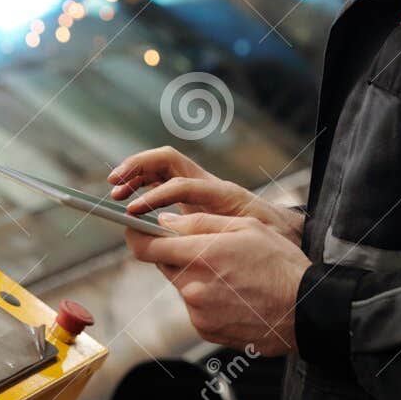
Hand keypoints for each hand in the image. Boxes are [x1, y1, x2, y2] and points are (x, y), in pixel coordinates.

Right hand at [107, 146, 302, 244]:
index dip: (157, 195)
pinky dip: (144, 186)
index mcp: (221, 192)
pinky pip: (164, 181)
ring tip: (115, 192)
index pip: (182, 183)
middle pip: (167, 161)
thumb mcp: (253, 237)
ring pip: (162, 168)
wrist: (285, 228)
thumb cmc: (272, 234)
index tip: (135, 211)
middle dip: (138, 168)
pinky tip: (130, 204)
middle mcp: (207, 184)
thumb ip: (222, 235)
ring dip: (136, 175)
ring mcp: (199, 187)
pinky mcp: (193, 196)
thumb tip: (187, 238)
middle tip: (115, 187)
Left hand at [125, 213, 309, 356]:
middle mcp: (193, 286)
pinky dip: (207, 298)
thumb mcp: (245, 227)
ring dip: (195, 276)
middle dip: (176, 253)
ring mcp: (198, 312)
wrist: (306, 309)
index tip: (133, 227)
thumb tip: (163, 221)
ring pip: (182, 285)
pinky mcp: (205, 330)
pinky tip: (234, 294)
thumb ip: (199, 223)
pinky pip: (195, 307)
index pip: (147, 246)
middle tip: (205, 249)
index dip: (135, 235)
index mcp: (201, 256)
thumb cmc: (281, 264)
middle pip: (164, 264)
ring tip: (231, 274)